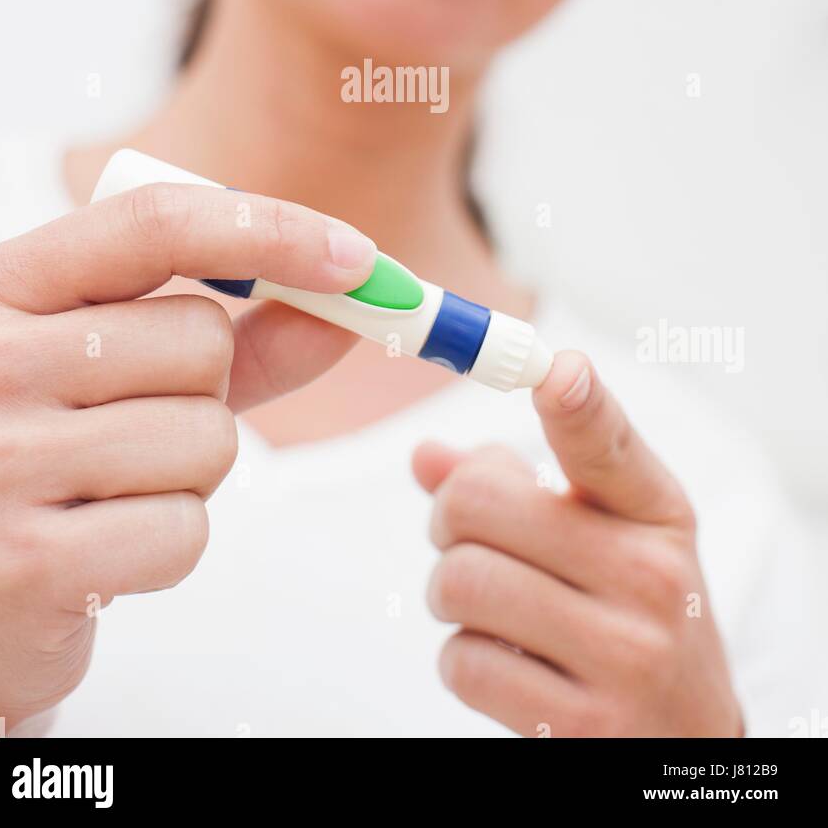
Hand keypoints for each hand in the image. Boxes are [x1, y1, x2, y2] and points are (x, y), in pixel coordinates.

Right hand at [0, 180, 374, 727]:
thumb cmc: (25, 472)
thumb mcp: (91, 375)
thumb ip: (223, 340)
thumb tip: (338, 311)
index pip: (153, 225)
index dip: (270, 229)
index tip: (356, 255)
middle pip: (202, 341)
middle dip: (204, 394)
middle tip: (127, 433)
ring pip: (208, 438)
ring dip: (186, 478)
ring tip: (101, 497)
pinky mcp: (22, 565)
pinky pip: (184, 530)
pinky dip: (165, 548)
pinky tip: (95, 554)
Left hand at [413, 350, 744, 737]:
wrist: (686, 741)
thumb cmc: (630, 614)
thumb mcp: (603, 537)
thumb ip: (516, 487)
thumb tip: (426, 455)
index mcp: (654, 512)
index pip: (606, 444)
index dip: (577, 403)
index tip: (557, 372)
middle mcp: (650, 577)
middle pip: (478, 503)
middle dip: (448, 520)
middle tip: (465, 540)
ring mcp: (625, 655)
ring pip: (461, 581)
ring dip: (447, 594)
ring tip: (484, 606)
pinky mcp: (585, 727)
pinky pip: (465, 663)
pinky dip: (462, 661)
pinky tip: (505, 663)